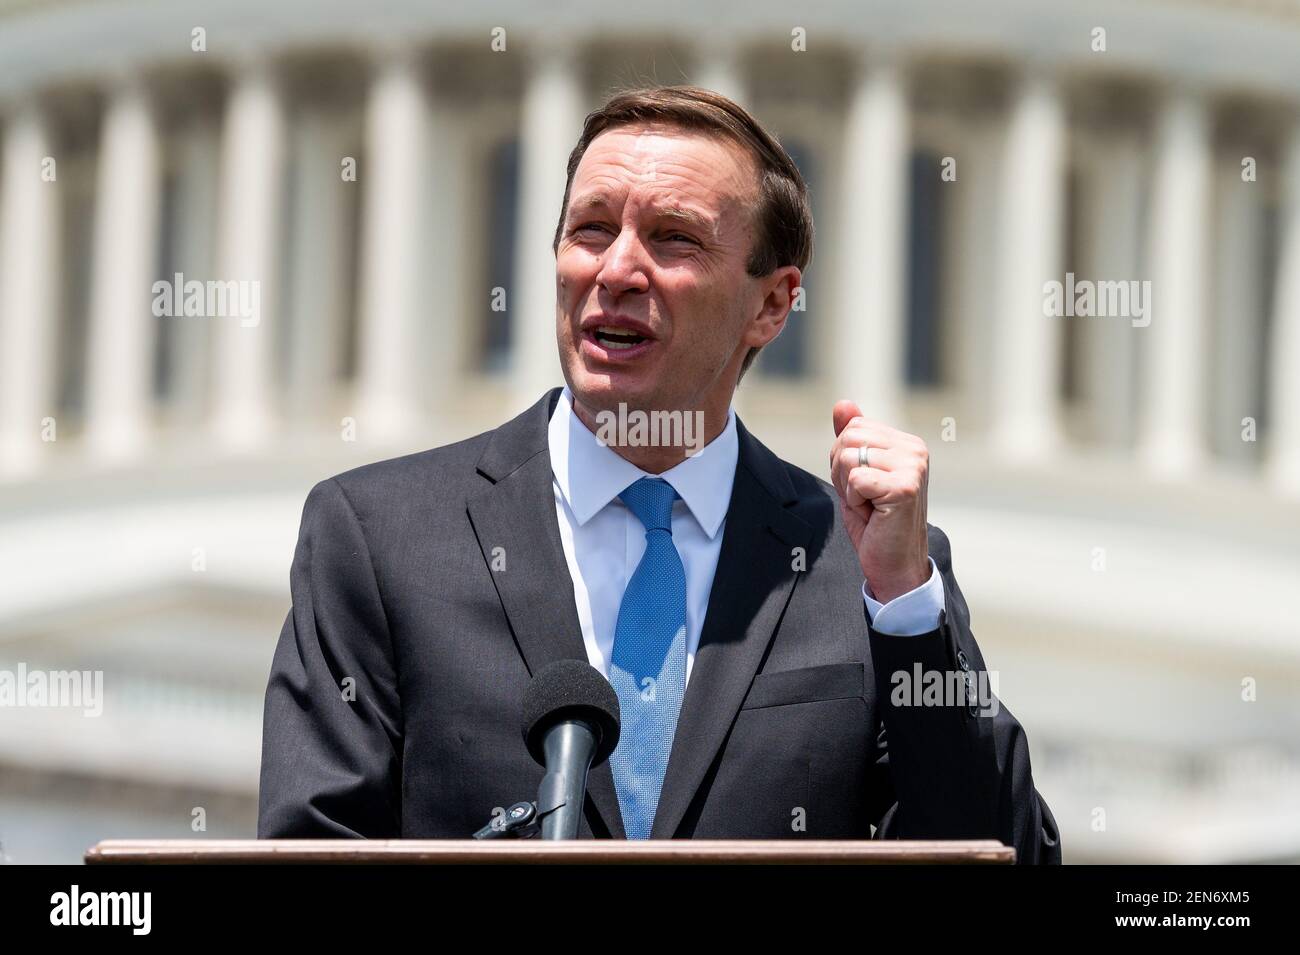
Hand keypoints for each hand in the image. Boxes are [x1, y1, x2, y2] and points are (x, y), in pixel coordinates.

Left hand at [829, 400, 929, 603]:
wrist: (895, 565)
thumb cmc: (875, 522)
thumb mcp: (856, 475)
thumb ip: (850, 439)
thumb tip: (842, 403)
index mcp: (906, 443)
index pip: (852, 427)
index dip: (843, 459)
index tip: (862, 486)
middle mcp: (915, 450)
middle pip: (848, 438)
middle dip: (842, 472)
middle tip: (864, 498)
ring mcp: (913, 467)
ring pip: (848, 457)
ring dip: (848, 488)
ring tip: (870, 505)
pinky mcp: (906, 487)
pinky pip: (855, 479)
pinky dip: (855, 501)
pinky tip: (874, 514)